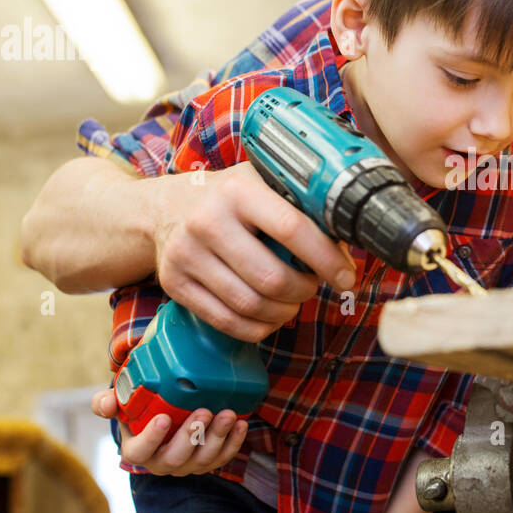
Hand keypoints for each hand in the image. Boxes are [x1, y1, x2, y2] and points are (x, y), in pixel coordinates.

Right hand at [91, 388, 247, 475]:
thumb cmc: (138, 410)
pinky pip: (222, 458)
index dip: (151, 438)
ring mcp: (187, 465)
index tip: (164, 418)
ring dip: (218, 437)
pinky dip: (234, 442)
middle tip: (204, 412)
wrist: (161, 416)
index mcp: (137, 451)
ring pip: (203, 460)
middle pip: (176, 458)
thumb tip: (106, 403)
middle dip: (192, 436)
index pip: (139, 452)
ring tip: (228, 414)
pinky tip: (241, 423)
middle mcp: (162, 463)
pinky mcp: (208, 462)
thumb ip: (106, 403)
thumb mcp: (119, 404)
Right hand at [152, 162, 357, 342]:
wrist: (165, 206)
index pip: (292, 229)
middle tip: (313, 285)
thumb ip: (302, 206)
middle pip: (272, 278)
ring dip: (284, 312)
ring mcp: (186, 254)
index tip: (345, 276)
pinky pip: (226, 322)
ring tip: (292, 301)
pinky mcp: (173, 283)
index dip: (326, 259)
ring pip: (251, 305)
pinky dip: (258, 328)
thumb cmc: (229, 198)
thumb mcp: (263, 184)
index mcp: (239, 191)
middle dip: (304, 290)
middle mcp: (207, 221)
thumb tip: (348, 242)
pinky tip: (269, 317)